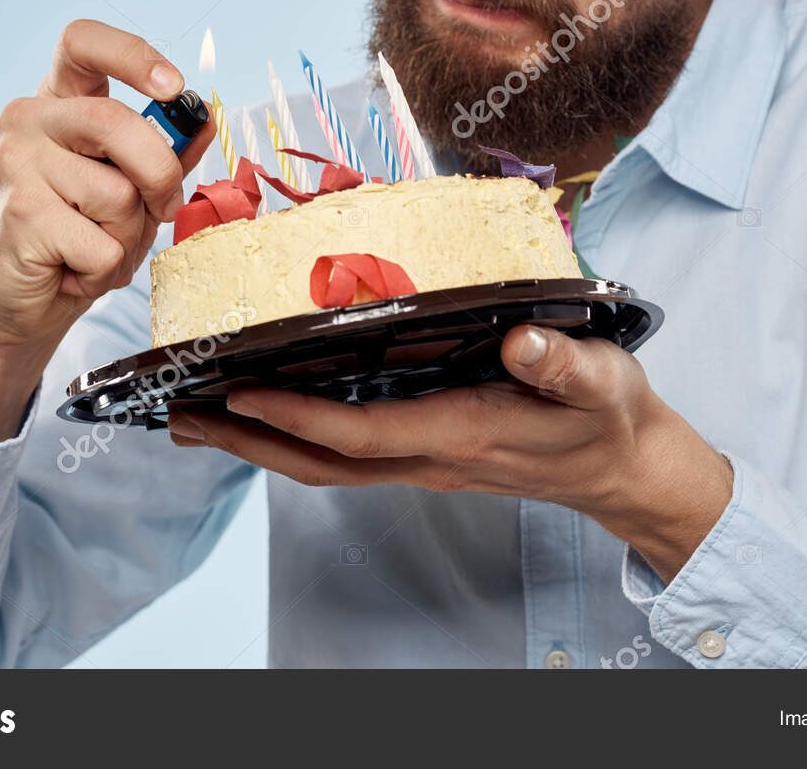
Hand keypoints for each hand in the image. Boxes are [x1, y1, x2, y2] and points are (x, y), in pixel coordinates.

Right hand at [0, 19, 212, 451]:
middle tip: (161, 208)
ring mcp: (14, 163)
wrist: (16, 303)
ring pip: (117, 193)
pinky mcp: (18, 213)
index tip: (172, 86)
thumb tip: (204, 117)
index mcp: (57, 101)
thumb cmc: (78, 238)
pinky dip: (105, 269)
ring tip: (95, 248)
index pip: (81, 42)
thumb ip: (165, 151)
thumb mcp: (132, 189)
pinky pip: (101, 243)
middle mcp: (27, 119)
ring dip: (128, 236)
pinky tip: (73, 271)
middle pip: (117, 121)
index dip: (132, 54)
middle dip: (160, 174)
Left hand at [169, 325, 734, 582]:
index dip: (296, 417)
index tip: (240, 392)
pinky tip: (272, 413)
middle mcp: (430, 455)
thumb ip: (564, 364)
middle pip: (320, 461)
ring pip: (326, 462)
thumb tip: (521, 338)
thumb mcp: (604, 382)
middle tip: (179, 416)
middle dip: (248, 441)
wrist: (627, 468)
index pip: (360, 434)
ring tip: (199, 417)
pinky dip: (297, 436)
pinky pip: (347, 451)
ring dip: (259, 444)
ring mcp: (425, 459)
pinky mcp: (428, 448)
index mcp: (462, 434)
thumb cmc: (612, 419)